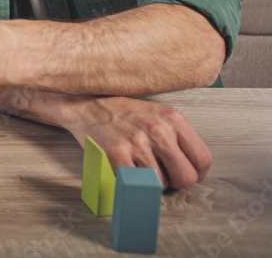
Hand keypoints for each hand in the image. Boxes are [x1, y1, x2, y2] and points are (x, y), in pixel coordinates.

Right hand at [63, 95, 211, 189]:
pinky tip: (126, 168)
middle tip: (164, 175)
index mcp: (173, 118)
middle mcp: (158, 130)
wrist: (86, 104)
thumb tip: (193, 167)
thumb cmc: (123, 112)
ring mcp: (137, 142)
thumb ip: (177, 136)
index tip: (185, 173)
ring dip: (150, 181)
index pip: (202, 160)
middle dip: (176, 182)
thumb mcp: (157, 113)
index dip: (196, 174)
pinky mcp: (116, 153)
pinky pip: (136, 183)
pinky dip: (132, 181)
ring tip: (139, 166)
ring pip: (160, 184)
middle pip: (186, 178)